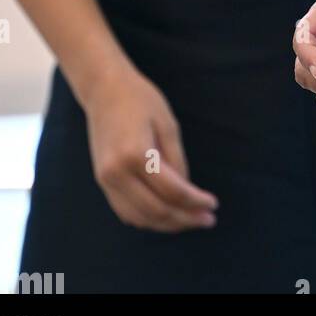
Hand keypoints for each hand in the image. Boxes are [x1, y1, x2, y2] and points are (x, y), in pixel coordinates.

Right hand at [83, 67, 219, 230]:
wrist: (104, 91)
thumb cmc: (141, 100)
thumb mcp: (168, 124)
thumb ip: (177, 160)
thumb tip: (186, 192)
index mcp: (136, 155)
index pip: (172, 191)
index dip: (195, 202)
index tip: (213, 205)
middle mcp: (116, 173)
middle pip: (156, 211)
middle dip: (185, 219)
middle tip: (208, 220)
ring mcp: (106, 180)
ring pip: (139, 218)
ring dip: (167, 224)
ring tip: (190, 220)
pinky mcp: (102, 182)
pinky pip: (126, 211)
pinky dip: (148, 219)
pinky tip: (167, 215)